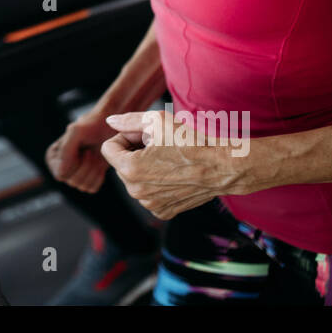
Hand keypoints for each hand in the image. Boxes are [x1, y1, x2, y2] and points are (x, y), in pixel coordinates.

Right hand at [46, 110, 117, 193]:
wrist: (109, 128)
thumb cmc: (92, 126)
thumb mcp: (76, 131)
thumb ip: (66, 150)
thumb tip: (61, 174)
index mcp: (52, 156)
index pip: (61, 174)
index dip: (75, 164)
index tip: (82, 149)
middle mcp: (61, 168)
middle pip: (72, 182)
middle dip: (86, 166)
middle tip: (90, 151)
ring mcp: (74, 175)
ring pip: (83, 186)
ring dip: (93, 170)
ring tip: (95, 155)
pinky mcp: (87, 180)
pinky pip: (92, 188)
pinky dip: (99, 176)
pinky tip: (99, 163)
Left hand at [99, 110, 243, 220]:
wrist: (222, 166)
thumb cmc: (191, 142)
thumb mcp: (157, 121)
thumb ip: (129, 121)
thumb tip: (110, 122)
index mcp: (130, 169)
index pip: (109, 148)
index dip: (124, 137)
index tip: (143, 136)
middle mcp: (136, 191)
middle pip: (121, 164)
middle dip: (134, 152)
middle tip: (158, 145)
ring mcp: (149, 204)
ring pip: (134, 180)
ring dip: (144, 168)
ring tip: (168, 159)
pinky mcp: (163, 211)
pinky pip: (149, 194)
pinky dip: (156, 184)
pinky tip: (173, 175)